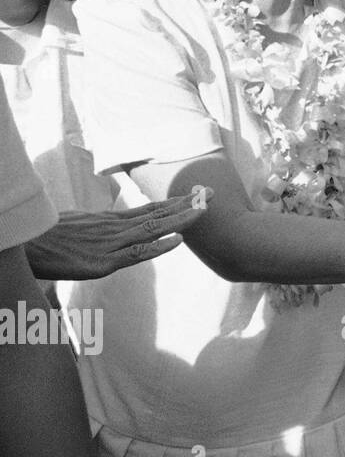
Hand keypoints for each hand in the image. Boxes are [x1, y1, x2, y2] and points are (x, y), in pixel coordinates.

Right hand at [24, 190, 210, 279]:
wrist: (19, 245)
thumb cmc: (43, 238)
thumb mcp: (78, 228)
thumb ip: (100, 231)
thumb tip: (112, 232)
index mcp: (109, 222)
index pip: (150, 209)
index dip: (175, 202)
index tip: (197, 194)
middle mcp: (113, 229)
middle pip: (156, 214)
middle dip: (186, 204)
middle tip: (212, 192)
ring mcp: (108, 245)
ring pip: (151, 229)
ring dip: (180, 220)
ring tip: (205, 210)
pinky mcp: (100, 263)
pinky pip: (134, 253)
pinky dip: (157, 246)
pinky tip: (177, 240)